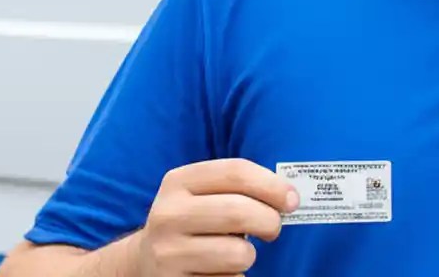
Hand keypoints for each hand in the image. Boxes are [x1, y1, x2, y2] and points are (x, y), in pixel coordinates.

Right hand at [134, 158, 297, 275]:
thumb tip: (291, 197)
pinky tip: (219, 271)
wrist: (146, 261)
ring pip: (239, 253)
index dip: (273, 185)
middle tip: (273, 228)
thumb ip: (240, 188)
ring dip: (249, 254)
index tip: (292, 201)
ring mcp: (168, 253)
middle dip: (270, 222)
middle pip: (240, 212)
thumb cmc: (193, 221)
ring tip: (237, 251)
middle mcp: (168, 215)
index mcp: (178, 182)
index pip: (236, 172)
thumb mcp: (203, 194)